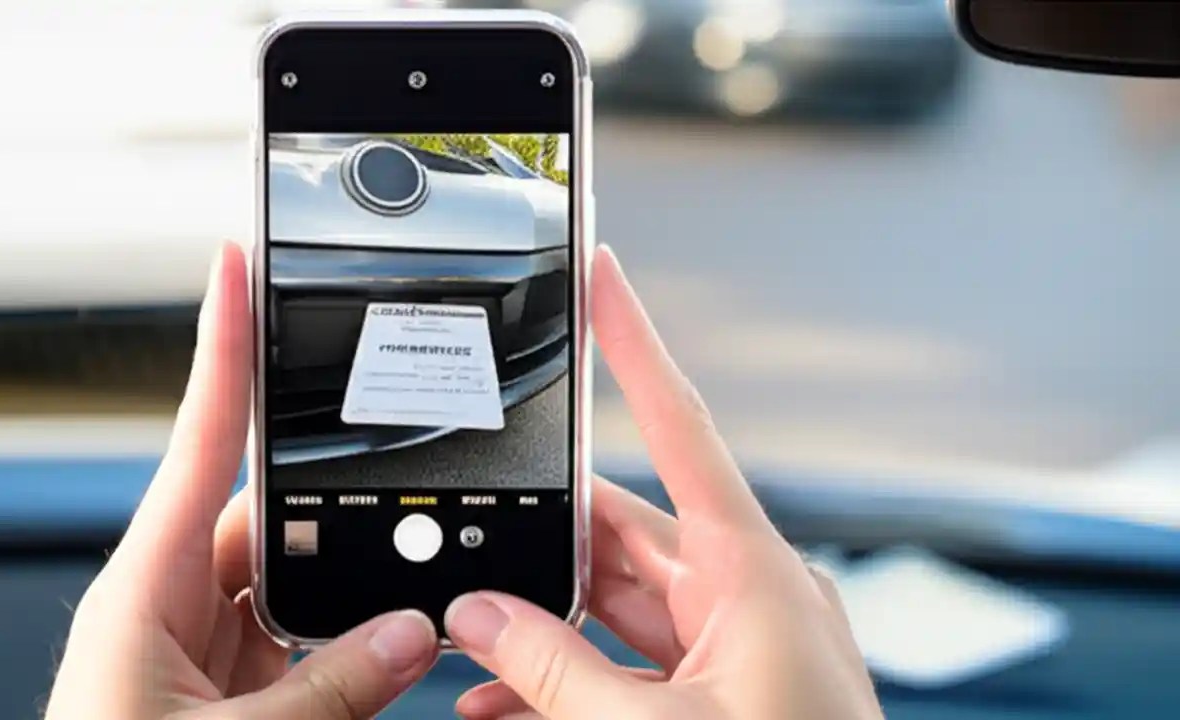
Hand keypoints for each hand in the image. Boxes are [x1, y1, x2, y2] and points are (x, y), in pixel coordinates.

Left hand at [45, 243, 437, 719]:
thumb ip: (325, 692)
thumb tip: (408, 633)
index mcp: (144, 590)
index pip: (200, 442)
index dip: (224, 347)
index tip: (240, 268)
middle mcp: (175, 606)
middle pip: (273, 518)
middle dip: (340, 515)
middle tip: (405, 508)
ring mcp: (208, 649)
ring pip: (301, 587)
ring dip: (355, 600)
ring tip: (407, 611)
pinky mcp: (236, 690)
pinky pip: (306, 643)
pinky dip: (352, 650)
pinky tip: (389, 657)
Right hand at [445, 245, 883, 719]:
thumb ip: (552, 671)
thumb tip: (476, 617)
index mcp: (752, 573)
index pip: (682, 426)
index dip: (635, 342)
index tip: (602, 275)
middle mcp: (743, 595)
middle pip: (621, 534)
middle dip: (539, 545)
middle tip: (465, 551)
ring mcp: (730, 648)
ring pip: (613, 608)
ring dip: (541, 630)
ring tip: (465, 652)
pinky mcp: (717, 695)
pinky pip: (626, 664)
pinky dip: (567, 681)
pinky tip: (501, 707)